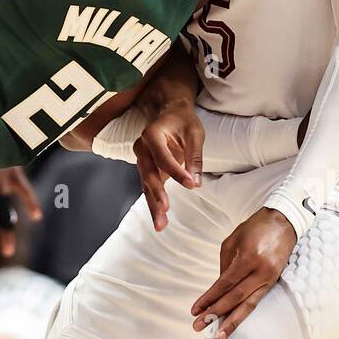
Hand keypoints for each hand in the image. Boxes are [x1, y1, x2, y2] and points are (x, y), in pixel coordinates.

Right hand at [133, 97, 203, 231]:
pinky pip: (149, 188)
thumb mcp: (194, 133)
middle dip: (156, 192)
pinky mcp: (148, 169)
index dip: (176, 172)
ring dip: (153, 205)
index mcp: (152, 134)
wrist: (170, 112)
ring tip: (160, 226)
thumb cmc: (183, 121)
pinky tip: (160, 220)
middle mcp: (142, 147)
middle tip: (165, 208)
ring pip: (146, 185)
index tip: (191, 185)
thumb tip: (196, 183)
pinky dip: (154, 204)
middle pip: (148, 173)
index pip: (163, 156)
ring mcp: (142, 159)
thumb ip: (194, 157)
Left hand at [192, 208, 296, 338]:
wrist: (283, 222)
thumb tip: (217, 290)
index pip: (224, 284)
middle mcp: (260, 271)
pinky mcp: (274, 282)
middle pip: (235, 298)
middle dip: (216, 314)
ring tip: (218, 337)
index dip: (209, 299)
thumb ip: (225, 267)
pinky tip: (234, 322)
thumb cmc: (254, 228)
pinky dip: (244, 313)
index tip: (195, 310)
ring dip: (232, 322)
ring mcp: (269, 278)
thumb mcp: (232, 242)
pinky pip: (256, 301)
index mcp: (247, 258)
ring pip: (248, 305)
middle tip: (199, 326)